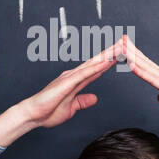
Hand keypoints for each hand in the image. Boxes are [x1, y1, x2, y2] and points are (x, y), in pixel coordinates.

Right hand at [0, 41, 122, 145]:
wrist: (32, 115)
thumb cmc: (47, 112)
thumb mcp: (71, 108)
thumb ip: (82, 102)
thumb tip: (94, 98)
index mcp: (76, 81)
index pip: (97, 69)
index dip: (110, 61)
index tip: (122, 54)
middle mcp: (74, 75)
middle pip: (97, 62)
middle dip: (112, 53)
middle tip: (126, 43)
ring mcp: (70, 77)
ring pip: (93, 64)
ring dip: (108, 55)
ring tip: (121, 47)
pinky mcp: (67, 83)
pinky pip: (85, 74)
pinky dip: (96, 67)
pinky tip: (106, 62)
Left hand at [121, 36, 158, 131]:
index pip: (149, 67)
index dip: (138, 57)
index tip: (127, 48)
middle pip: (146, 62)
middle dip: (133, 50)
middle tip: (122, 38)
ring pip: (147, 67)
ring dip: (134, 56)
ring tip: (122, 46)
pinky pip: (152, 80)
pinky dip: (141, 71)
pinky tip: (131, 64)